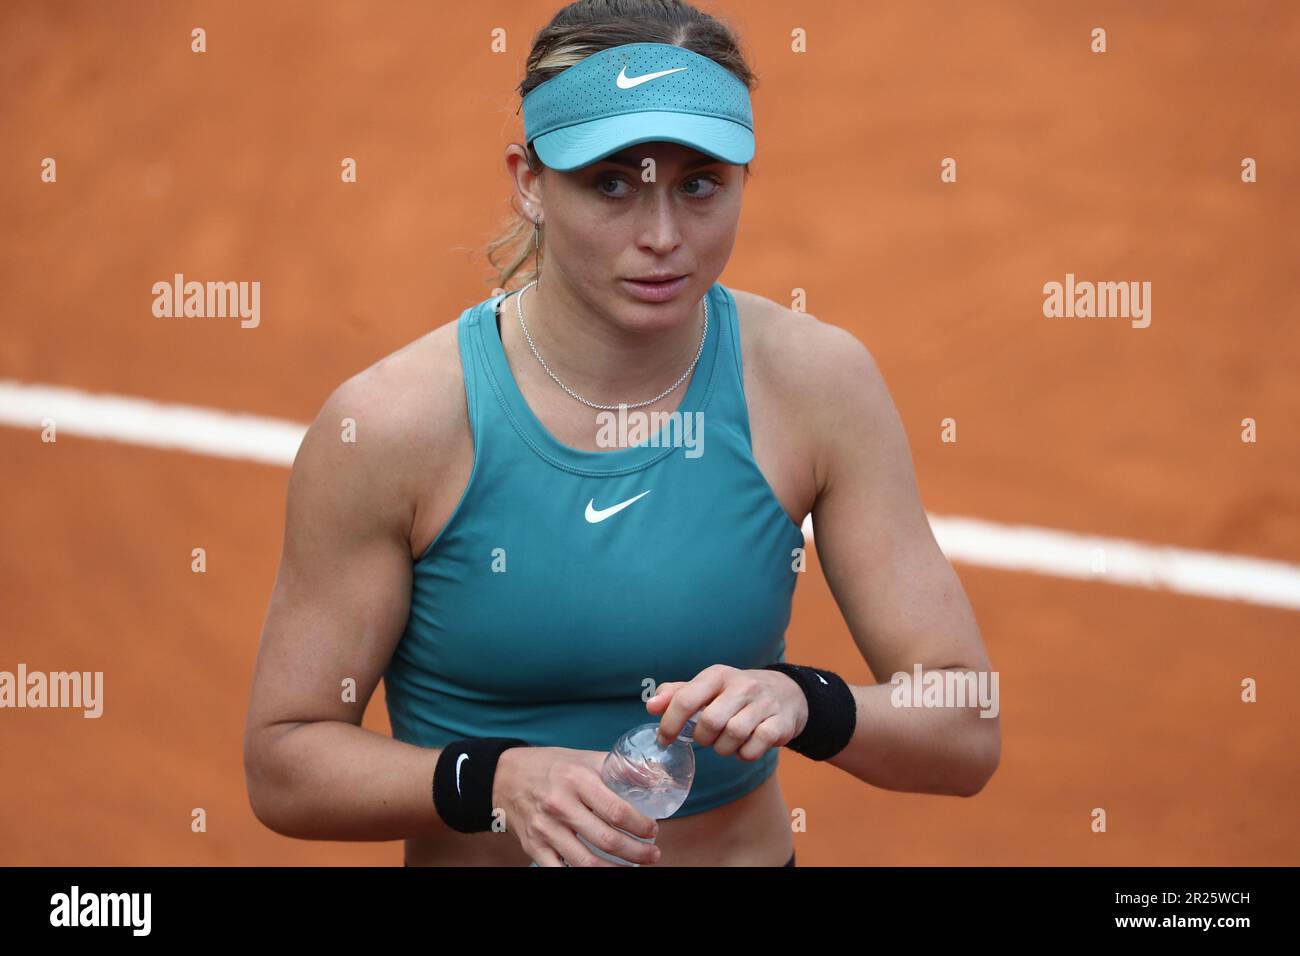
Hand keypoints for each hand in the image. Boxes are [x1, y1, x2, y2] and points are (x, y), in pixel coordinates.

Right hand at [490, 746, 660, 866]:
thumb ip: (616, 768)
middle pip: (606, 840)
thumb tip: (654, 777)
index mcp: (576, 779)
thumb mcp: (583, 758)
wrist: (504, 776)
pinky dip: (584, 875)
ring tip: (634, 867)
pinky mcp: (533, 846)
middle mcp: (560, 805)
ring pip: (587, 862)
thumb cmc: (551, 766)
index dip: (640, 826)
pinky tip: (601, 872)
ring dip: (617, 870)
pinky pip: (561, 871)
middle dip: (636, 852)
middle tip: (652, 854)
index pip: (616, 810)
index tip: (652, 830)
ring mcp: (545, 829)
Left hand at [645, 664, 808, 760]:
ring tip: (726, 743)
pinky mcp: (780, 723)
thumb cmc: (736, 694)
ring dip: (723, 749)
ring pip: (732, 736)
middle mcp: (742, 685)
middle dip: (703, 738)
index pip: (686, 699)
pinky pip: (754, 748)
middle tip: (707, 738)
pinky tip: (745, 746)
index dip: (670, 723)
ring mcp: (764, 703)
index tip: (665, 739)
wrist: (786, 692)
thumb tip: (650, 705)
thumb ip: (678, 694)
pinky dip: (744, 754)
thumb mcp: (708, 687)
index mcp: (718, 675)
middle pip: (710, 722)